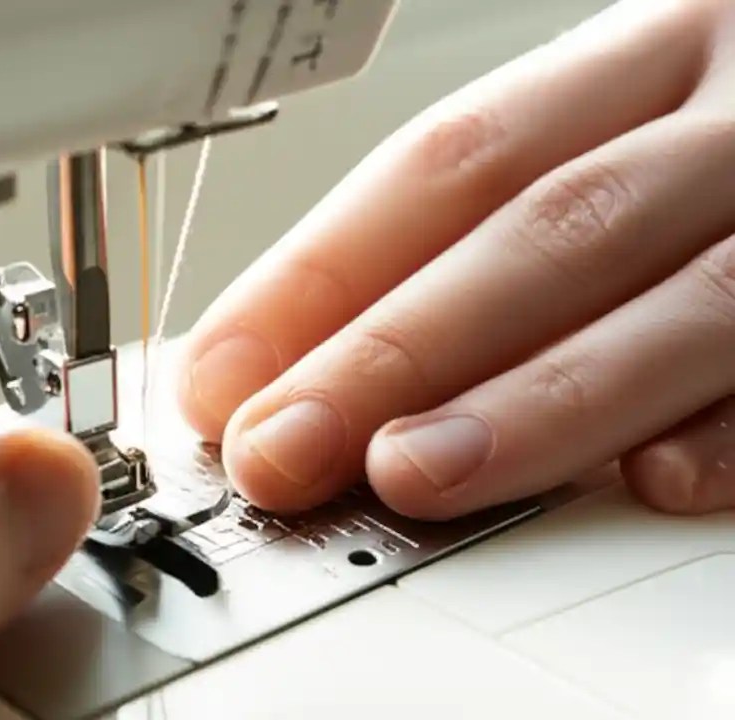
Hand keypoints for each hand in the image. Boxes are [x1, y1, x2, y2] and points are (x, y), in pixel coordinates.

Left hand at [177, 0, 734, 519]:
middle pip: (542, 229)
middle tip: (283, 446)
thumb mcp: (614, 135)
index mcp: (645, 56)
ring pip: (683, 301)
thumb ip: (485, 232)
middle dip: (397, 350)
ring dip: (537, 401)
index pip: (448, 162)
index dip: (324, 271)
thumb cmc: (720, 138)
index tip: (225, 371)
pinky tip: (656, 480)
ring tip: (417, 476)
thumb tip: (310, 355)